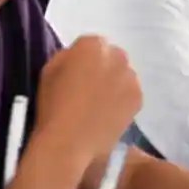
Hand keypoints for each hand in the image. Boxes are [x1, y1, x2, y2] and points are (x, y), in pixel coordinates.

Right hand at [33, 35, 141, 167]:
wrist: (68, 143)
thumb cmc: (52, 106)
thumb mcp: (49, 72)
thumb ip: (67, 57)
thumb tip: (79, 58)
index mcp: (92, 45)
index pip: (92, 45)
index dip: (83, 61)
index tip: (75, 76)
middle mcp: (117, 55)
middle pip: (111, 57)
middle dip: (103, 68)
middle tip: (89, 90)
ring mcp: (131, 76)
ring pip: (123, 75)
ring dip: (114, 83)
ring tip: (99, 105)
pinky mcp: (138, 96)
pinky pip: (130, 92)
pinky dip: (122, 100)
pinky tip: (108, 114)